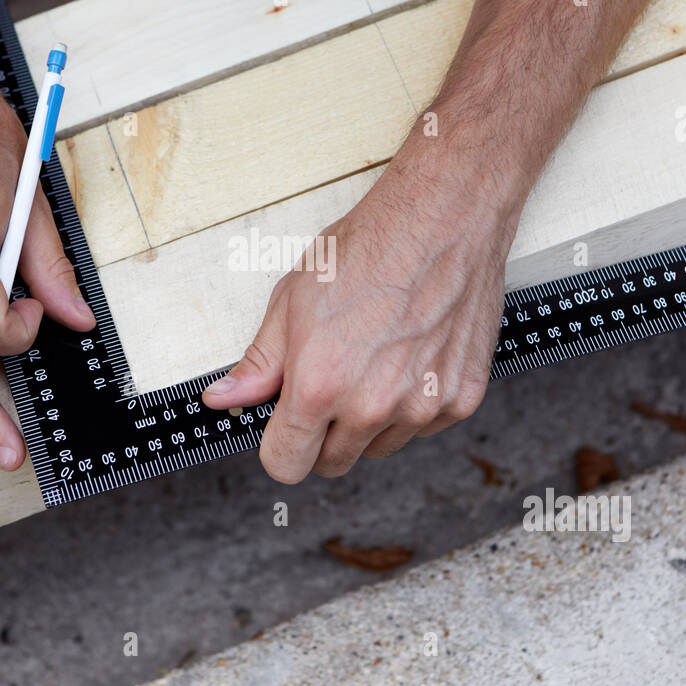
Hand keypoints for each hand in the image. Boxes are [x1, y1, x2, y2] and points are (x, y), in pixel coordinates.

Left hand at [202, 127, 524, 481]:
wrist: (443, 220)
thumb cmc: (369, 249)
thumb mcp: (292, 299)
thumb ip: (260, 362)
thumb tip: (225, 399)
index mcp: (319, 385)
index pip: (286, 466)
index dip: (280, 447)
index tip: (284, 429)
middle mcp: (372, 406)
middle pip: (333, 462)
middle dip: (323, 433)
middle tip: (331, 380)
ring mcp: (422, 407)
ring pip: (379, 447)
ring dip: (370, 421)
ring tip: (374, 360)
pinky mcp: (460, 399)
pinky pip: (423, 427)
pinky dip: (412, 404)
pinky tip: (409, 357)